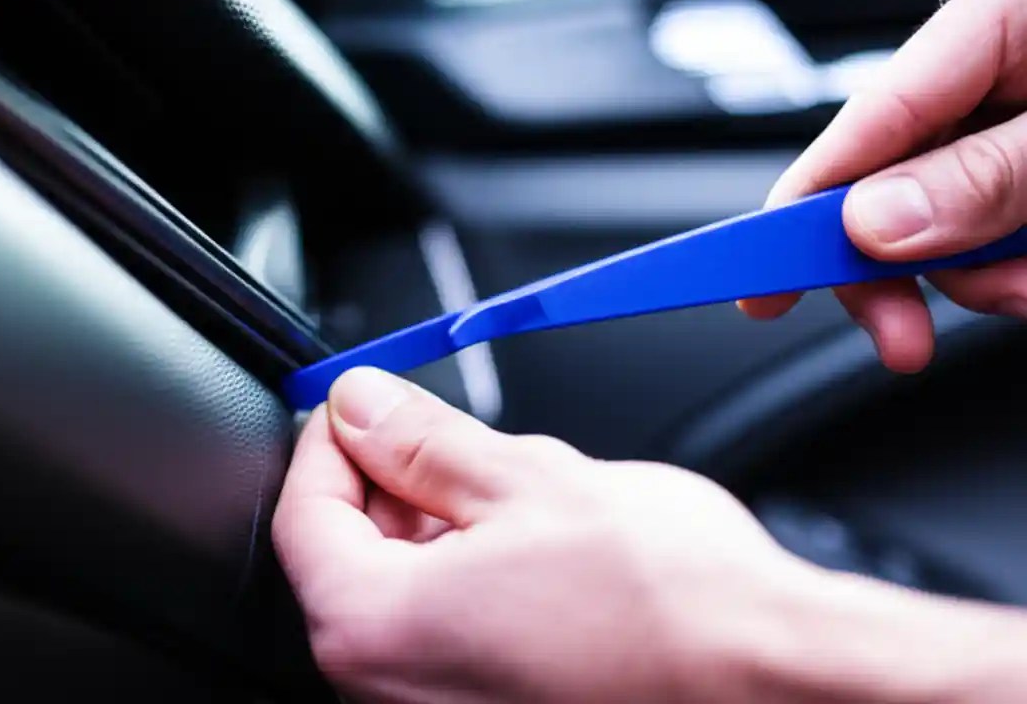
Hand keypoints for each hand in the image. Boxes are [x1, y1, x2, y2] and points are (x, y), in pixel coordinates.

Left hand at [271, 368, 817, 702]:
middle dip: (387, 484)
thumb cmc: (673, 605)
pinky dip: (468, 585)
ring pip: (403, 597)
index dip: (329, 442)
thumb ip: (421, 442)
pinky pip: (449, 640)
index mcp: (376, 627)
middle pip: (348, 559)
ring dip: (435, 531)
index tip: (357, 403)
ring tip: (514, 495)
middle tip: (440, 436)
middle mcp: (393, 691)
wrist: (775, 684)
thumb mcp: (527, 482)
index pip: (303, 515)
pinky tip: (532, 553)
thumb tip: (362, 406)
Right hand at [740, 0, 1026, 372]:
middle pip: (893, 185)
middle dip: (896, 269)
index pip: (864, 127)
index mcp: (993, 22)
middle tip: (902, 340)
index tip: (752, 284)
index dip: (797, 212)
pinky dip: (1013, 265)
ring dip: (979, 275)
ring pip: (950, 220)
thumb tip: (874, 225)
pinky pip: (998, 229)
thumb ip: (986, 175)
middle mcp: (995, 70)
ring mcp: (1018, 116)